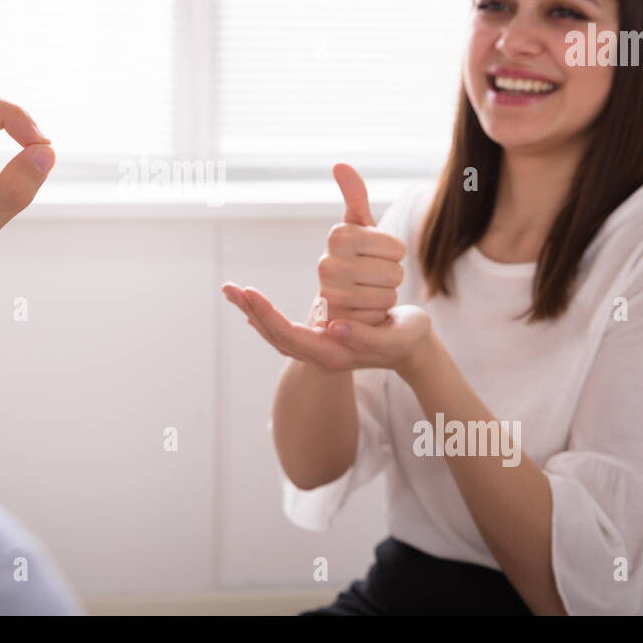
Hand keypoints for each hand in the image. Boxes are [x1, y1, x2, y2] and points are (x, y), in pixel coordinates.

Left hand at [222, 284, 432, 372]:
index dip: (267, 314)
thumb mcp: (394, 337)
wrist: (414, 348)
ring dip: (252, 313)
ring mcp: (318, 349)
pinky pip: (285, 331)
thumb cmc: (408, 339)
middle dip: (251, 311)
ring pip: (276, 334)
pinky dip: (265, 318)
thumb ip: (366, 337)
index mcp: (334, 354)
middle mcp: (321, 354)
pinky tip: (252, 308)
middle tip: (229, 288)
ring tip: (231, 292)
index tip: (249, 292)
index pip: (289, 336)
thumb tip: (332, 327)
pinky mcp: (320, 338)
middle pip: (275, 335)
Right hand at [314, 163, 405, 326]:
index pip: (397, 247)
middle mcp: (326, 264)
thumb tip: (340, 164)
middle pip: (394, 272)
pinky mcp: (336, 323)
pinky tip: (360, 312)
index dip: (393, 253)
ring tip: (364, 293)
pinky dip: (375, 316)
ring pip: (388, 295)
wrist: (338, 302)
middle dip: (389, 276)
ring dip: (383, 296)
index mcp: (337, 236)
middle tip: (369, 277)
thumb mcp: (359, 228)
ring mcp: (330, 295)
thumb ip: (354, 195)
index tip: (373, 254)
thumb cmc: (355, 258)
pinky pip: (379, 316)